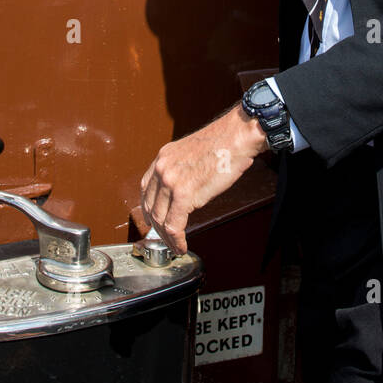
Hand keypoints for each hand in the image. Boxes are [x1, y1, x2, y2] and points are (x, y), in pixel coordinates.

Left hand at [139, 103, 267, 253]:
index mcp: (163, 157)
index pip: (146, 189)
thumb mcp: (191, 152)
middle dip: (156, 227)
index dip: (149, 208)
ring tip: (175, 246)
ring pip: (160, 219)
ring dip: (167, 238)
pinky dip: (176, 240)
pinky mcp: (184, 194)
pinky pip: (174, 225)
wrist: (235, 136)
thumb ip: (181, 169)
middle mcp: (162, 168)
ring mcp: (171, 181)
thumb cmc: (223, 143)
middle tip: (165, 239)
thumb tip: (185, 189)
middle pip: (150, 206)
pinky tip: (181, 246)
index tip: (154, 220)